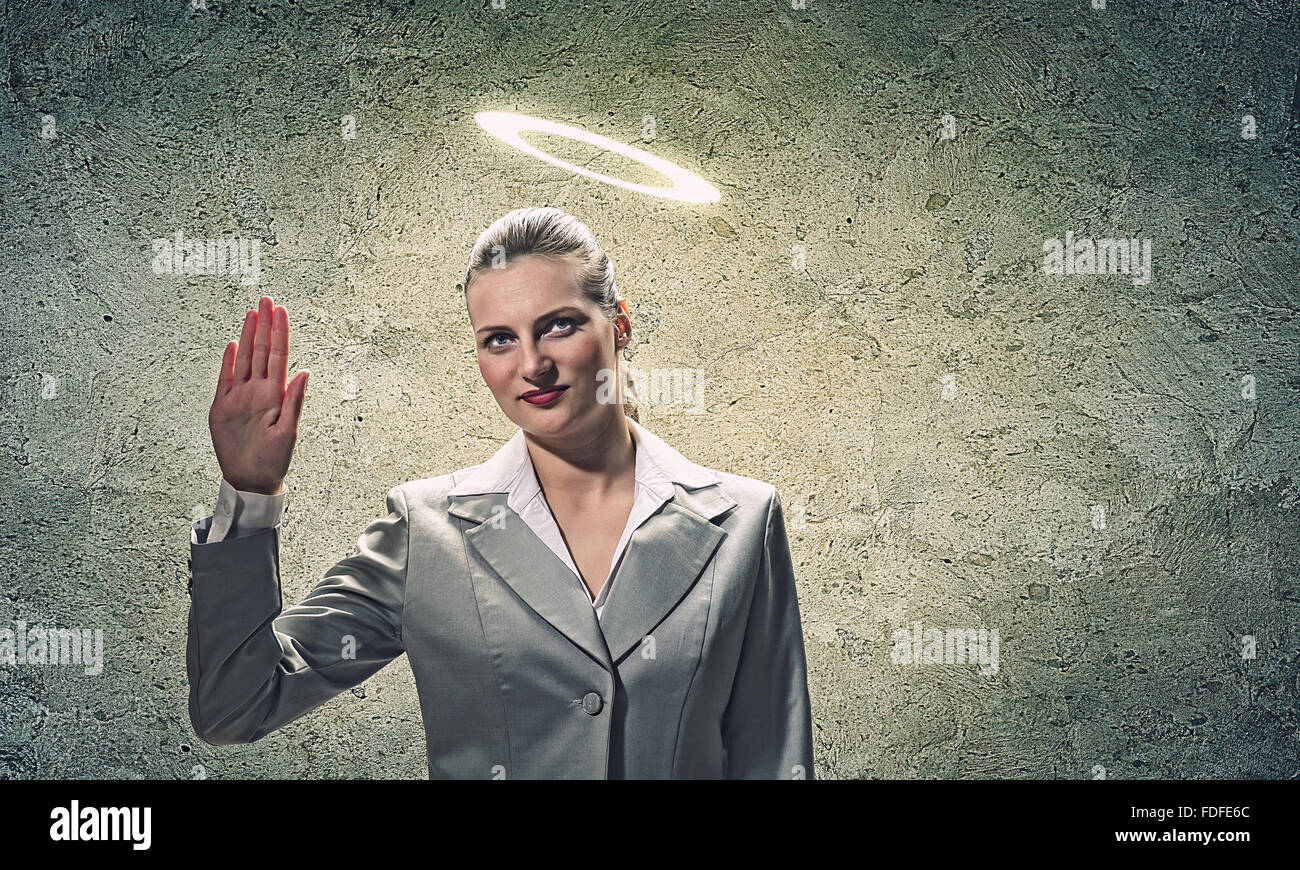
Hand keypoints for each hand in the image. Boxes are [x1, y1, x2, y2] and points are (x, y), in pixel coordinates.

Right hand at [208, 296, 308, 494]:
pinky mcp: (222, 407)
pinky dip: (228, 362)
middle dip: (265, 325)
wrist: (251, 479)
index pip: (279, 355)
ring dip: (248, 336)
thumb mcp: (288, 431)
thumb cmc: (274, 459)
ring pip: (244, 359)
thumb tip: (304, 371)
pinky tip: (233, 345)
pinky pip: (225, 379)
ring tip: (252, 314)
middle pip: (261, 351)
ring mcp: (240, 397)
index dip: (280, 332)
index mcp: (276, 395)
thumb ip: (295, 400)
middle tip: (266, 299)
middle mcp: (259, 391)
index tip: (281, 310)